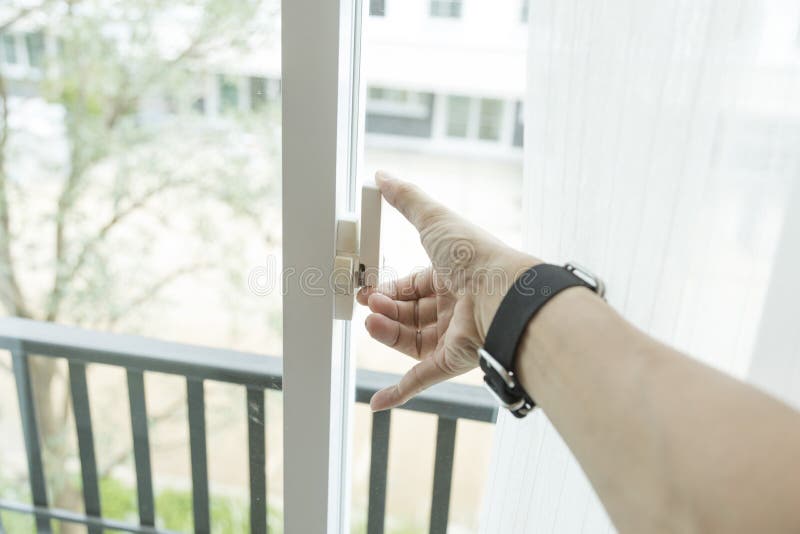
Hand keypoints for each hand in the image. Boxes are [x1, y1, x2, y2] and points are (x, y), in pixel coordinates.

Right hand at [357, 171, 538, 410]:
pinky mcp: (453, 363)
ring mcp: (453, 337)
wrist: (502, 292)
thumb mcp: (433, 219)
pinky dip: (399, 393)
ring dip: (386, 335)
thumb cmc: (473, 254)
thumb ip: (406, 199)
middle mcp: (452, 308)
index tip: (367, 289)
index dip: (387, 288)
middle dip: (385, 310)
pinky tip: (378, 402)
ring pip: (409, 342)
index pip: (411, 287)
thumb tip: (382, 176)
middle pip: (408, 314)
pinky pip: (421, 381)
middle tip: (370, 305)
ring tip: (373, 322)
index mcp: (449, 277)